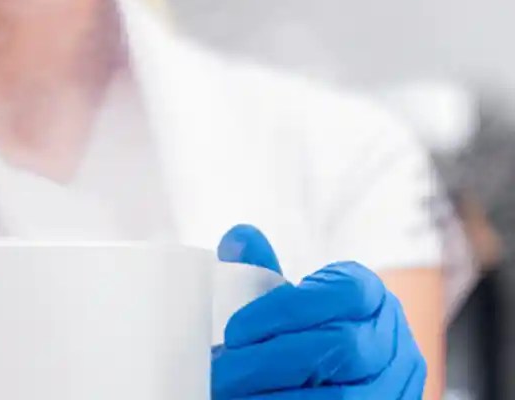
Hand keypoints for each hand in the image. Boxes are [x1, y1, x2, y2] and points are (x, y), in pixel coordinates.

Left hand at [213, 225, 426, 397]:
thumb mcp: (289, 307)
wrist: (331, 384)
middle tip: (223, 371)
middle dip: (273, 360)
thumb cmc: (303, 341)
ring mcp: (397, 387)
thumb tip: (238, 237)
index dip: (287, 310)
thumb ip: (263, 274)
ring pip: (343, 395)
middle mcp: (397, 343)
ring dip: (278, 396)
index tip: (234, 331)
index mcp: (374, 299)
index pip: (346, 291)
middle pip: (343, 346)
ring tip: (231, 394)